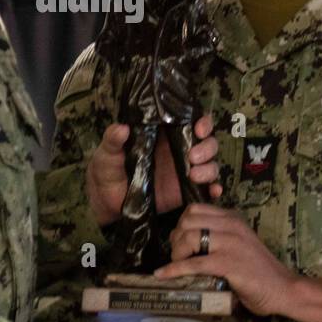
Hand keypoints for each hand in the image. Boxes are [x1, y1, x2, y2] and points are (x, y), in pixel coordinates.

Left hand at [87, 115, 221, 227]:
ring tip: (193, 175)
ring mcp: (184, 170)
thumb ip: (113, 140)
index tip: (198, 129)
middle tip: (192, 157)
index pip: (192, 121)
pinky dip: (214, 189)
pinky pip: (206, 188)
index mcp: (164, 134)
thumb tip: (121, 128)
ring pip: (211, 164)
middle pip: (207, 142)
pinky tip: (213, 192)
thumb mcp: (107, 152)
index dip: (203, 122)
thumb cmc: (108, 168)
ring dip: (210, 168)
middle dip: (207, 147)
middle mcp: (179, 149)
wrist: (107, 199)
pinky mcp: (184, 191)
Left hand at [154, 203, 299, 317]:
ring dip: (176, 252)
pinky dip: (175, 269)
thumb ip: (220, 237)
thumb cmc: (260, 271)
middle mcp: (231, 226)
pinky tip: (164, 275)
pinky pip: (194, 263)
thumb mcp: (240, 244)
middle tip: (178, 254)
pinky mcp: (228, 263)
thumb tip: (188, 242)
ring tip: (177, 264)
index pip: (195, 209)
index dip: (181, 224)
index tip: (179, 241)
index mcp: (233, 219)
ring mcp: (230, 243)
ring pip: (189, 237)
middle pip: (188, 220)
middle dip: (176, 237)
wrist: (283, 289)